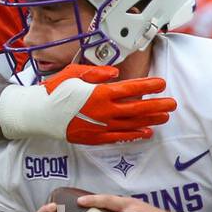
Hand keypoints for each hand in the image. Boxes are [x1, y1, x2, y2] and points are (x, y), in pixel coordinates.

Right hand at [44, 63, 175, 144]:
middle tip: (172, 103)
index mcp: (99, 93)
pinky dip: (134, 135)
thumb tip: (115, 74)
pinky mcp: (94, 138)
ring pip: (131, 124)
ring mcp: (100, 126)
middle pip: (137, 109)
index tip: (161, 84)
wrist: (38, 113)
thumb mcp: (74, 73)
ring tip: (165, 117)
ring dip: (150, 120)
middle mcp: (103, 111)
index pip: (131, 89)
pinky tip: (146, 133)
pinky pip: (119, 137)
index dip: (148, 86)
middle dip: (157, 105)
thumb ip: (97, 73)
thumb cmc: (54, 90)